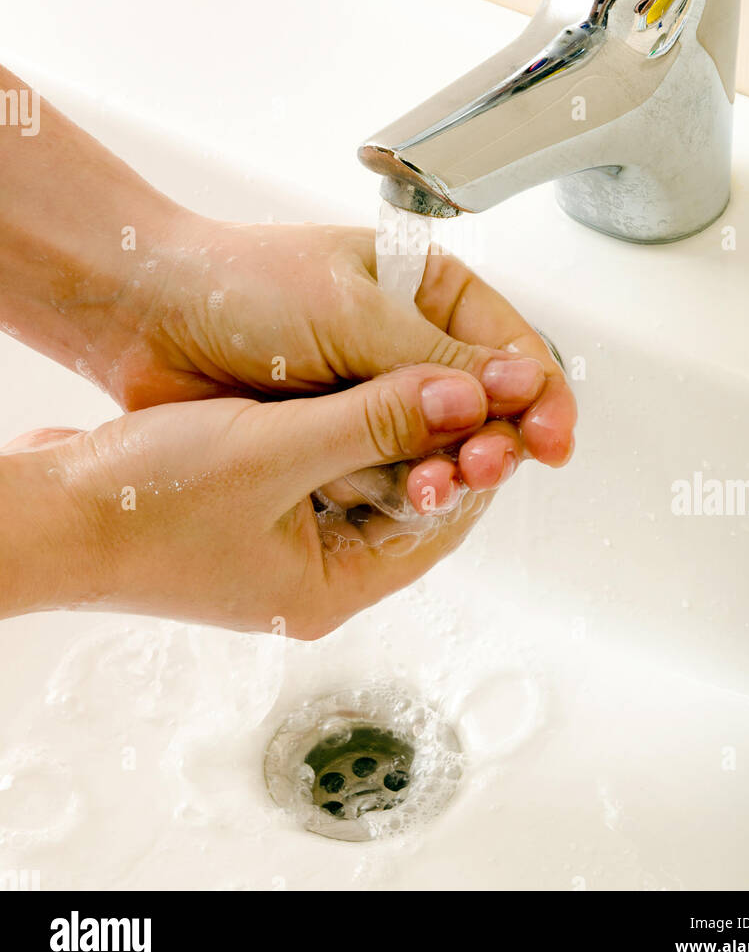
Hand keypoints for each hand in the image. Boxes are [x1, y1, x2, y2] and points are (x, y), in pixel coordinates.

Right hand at [0, 364, 499, 632]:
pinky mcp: (252, 503)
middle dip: (440, 434)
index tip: (499, 396)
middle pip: (408, 495)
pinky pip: (325, 459)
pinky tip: (359, 374)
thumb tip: (465, 398)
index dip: (474, 453)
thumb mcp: (274, 452)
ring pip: (368, 471)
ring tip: (425, 365)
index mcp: (332, 586)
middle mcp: (315, 571)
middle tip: (470, 375)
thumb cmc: (139, 506)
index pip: (439, 520)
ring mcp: (282, 538)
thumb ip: (376, 419)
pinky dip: (347, 420)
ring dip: (394, 419)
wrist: (43, 510)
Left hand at [106, 217, 575, 497]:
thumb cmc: (241, 286)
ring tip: (434, 486)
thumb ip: (433, 362)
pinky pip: (385, 474)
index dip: (539, 396)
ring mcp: (371, 395)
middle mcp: (408, 345)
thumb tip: (520, 389)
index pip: (512, 349)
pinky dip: (394, 488)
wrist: (145, 313)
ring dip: (442, 471)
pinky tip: (397, 498)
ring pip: (435, 450)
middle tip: (483, 468)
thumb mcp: (351, 315)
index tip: (550, 440)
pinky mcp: (335, 438)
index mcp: (429, 292)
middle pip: (482, 411)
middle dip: (490, 441)